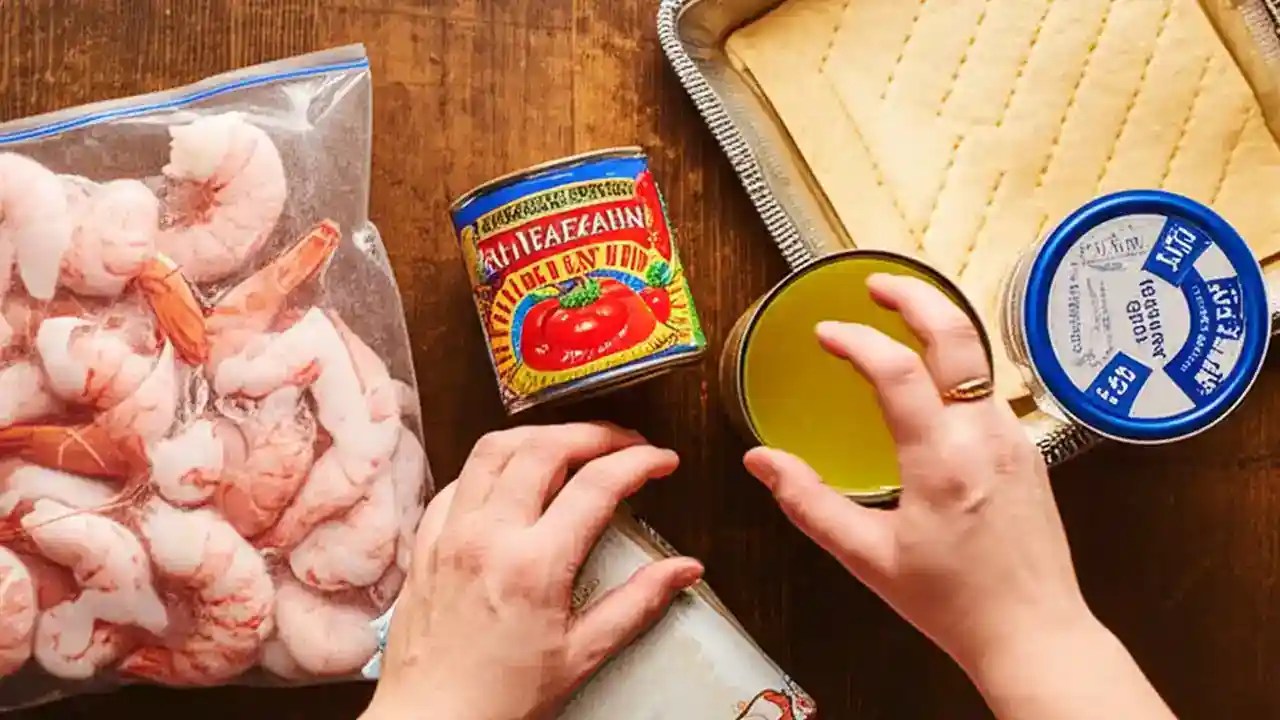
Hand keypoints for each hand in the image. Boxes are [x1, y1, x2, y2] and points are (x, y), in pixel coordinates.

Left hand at [364, 423, 702, 719]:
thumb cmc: (500, 701)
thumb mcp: (582, 656)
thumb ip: (637, 604)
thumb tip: (684, 570)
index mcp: (533, 566)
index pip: (596, 485)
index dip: (639, 462)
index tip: (661, 462)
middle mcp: (488, 537)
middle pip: (544, 448)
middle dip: (595, 434)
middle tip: (625, 443)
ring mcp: (451, 533)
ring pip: (494, 448)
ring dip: (540, 435)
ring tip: (572, 445)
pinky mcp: (427, 541)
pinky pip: (459, 479)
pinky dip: (493, 465)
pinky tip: (514, 477)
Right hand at [745, 274, 1171, 718]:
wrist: (1034, 634)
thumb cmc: (953, 603)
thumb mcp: (866, 558)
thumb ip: (808, 503)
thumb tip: (761, 462)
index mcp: (941, 462)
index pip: (897, 370)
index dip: (856, 340)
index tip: (827, 334)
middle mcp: (984, 438)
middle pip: (957, 334)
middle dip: (915, 297)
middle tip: (877, 285)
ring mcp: (1014, 440)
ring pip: (979, 358)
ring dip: (938, 326)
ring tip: (900, 319)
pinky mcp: (1028, 451)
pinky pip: (988, 390)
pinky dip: (956, 366)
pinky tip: (933, 380)